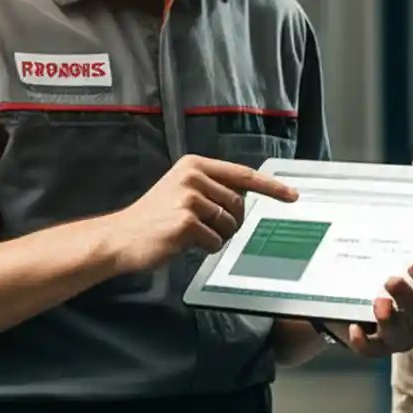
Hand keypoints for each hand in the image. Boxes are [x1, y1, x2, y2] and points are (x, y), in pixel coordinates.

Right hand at [107, 155, 297, 273]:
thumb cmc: (154, 218)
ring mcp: (189, 198)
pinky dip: (206, 247)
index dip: (271, 187)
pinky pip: (215, 241)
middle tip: (210, 229)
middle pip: (239, 204)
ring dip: (217, 236)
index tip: (292, 195)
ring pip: (229, 223)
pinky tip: (184, 243)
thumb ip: (212, 188)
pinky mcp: (186, 222)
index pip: (243, 175)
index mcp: (195, 165)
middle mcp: (193, 177)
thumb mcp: (182, 190)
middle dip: (233, 222)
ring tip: (192, 235)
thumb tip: (244, 198)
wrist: (121, 237)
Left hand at [327, 262, 412, 357]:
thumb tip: (390, 229)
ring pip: (401, 337)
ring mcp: (401, 338)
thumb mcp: (392, 266)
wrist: (355, 305)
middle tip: (391, 280)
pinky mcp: (379, 347)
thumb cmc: (383, 279)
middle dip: (407, 299)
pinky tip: (354, 328)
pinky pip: (374, 351)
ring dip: (389, 320)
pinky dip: (364, 342)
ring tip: (377, 303)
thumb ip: (396, 257)